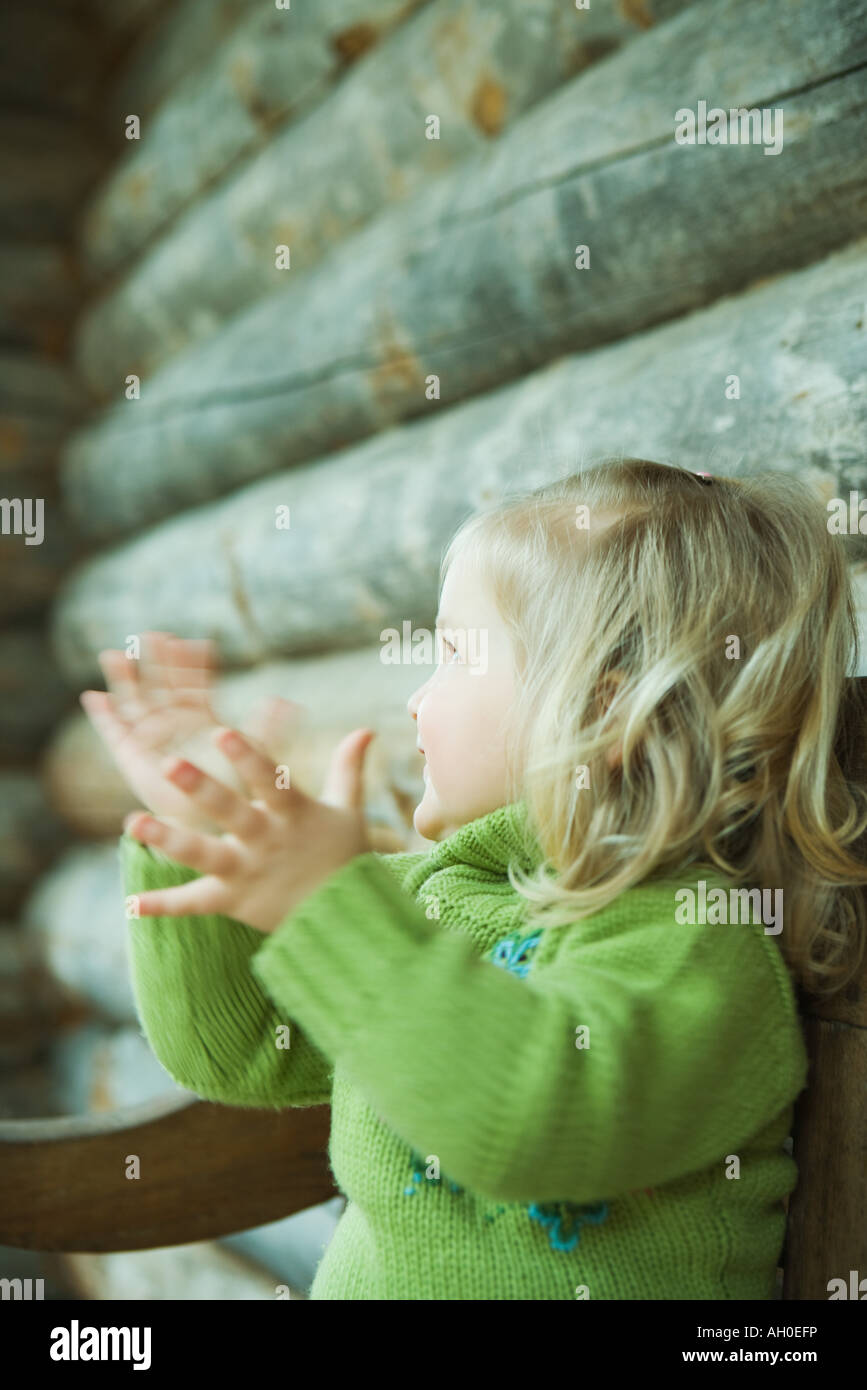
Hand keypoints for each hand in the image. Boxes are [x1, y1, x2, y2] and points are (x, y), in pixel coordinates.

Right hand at [81, 631, 297, 833]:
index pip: (193, 683)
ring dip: (124, 680)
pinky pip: (115, 732)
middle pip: (161, 684)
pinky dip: (104, 716)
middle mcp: (173, 720)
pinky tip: (94, 697)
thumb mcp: (251, 754)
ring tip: (114, 656)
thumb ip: (268, 728)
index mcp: (199, 715)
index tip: (186, 642)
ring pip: (135, 702)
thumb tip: (291, 704)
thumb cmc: (229, 784)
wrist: (205, 818)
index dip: (189, 664)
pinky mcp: (131, 755)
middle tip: (151, 635)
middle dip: (156, 661)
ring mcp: (150, 735)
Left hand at [123, 724, 375, 932]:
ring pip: (203, 855)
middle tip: (169, 763)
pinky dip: (164, 906)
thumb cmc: (344, 857)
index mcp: (292, 815)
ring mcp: (246, 872)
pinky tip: (132, 905)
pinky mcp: (233, 901)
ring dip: (167, 840)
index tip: (223, 732)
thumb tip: (366, 729)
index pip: (270, 780)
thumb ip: (348, 768)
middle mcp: (265, 841)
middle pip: (230, 811)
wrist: (347, 919)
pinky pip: (195, 903)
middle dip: (200, 787)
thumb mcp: (348, 810)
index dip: (247, 757)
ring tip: (133, 823)